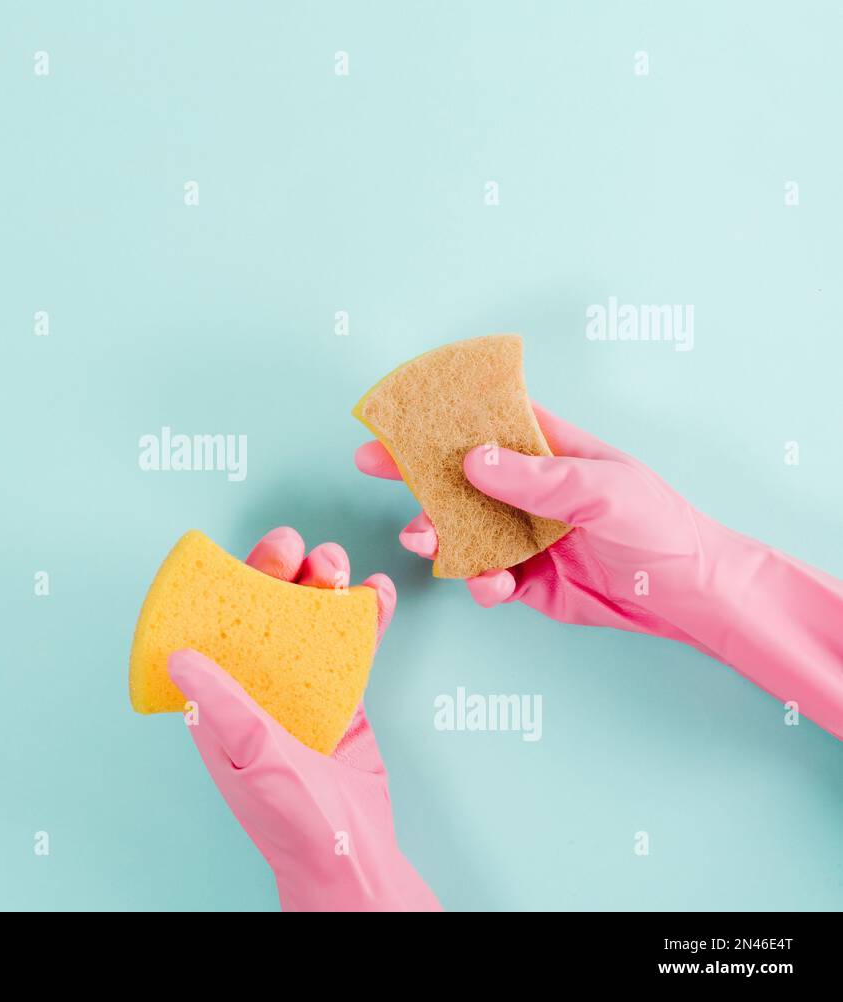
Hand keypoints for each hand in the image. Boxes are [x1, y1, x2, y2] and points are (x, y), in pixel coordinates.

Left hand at [167, 526, 440, 911]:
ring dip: (324, 588)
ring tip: (340, 565)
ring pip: (309, 622)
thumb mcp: (252, 756)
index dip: (229, 586)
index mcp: (222, 701)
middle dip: (280, 575)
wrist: (354, 858)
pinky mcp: (341, 699)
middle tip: (301, 550)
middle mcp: (257, 688)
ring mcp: (301, 690)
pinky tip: (376, 592)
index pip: (219, 627)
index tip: (249, 557)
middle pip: (265, 614)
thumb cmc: (290, 821)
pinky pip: (351, 648)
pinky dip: (364, 619)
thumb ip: (221, 704)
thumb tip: (178, 656)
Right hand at [355, 402, 842, 739]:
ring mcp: (524, 533)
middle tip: (372, 467)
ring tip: (426, 539)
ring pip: (459, 526)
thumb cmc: (660, 528)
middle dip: (415, 470)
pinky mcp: (525, 580)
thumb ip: (538, 478)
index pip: (488, 419)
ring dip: (436, 531)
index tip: (396, 411)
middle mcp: (529, 488)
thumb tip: (474, 459)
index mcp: (550, 449)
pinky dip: (478, 582)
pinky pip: (483, 577)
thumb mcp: (604, 491)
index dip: (441, 412)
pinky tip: (493, 585)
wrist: (691, 599)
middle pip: (458, 472)